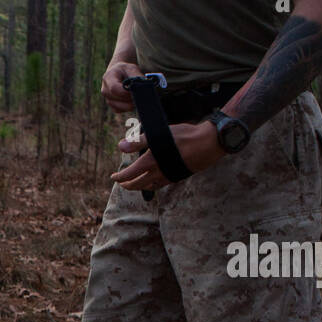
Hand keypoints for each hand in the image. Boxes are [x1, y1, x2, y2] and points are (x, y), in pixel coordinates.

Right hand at [101, 61, 142, 112]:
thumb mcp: (131, 68)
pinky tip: (132, 100)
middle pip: (118, 100)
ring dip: (131, 104)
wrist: (118, 73)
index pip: (114, 89)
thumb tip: (145, 85)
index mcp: (108, 78)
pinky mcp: (112, 106)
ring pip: (120, 107)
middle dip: (131, 99)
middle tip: (141, 95)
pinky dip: (128, 107)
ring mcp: (108, 100)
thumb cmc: (125, 70)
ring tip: (137, 96)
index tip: (136, 91)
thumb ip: (137, 77)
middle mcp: (105, 90)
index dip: (126, 92)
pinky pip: (121, 110)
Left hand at [111, 120, 225, 191]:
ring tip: (135, 184)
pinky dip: (153, 185)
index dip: (119, 177)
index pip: (129, 174)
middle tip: (121, 183)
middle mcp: (158, 173)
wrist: (208, 143)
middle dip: (127, 185)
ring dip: (139, 187)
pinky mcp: (178, 176)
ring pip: (149, 186)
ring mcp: (169, 176)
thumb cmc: (184, 136)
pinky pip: (161, 185)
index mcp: (151, 162)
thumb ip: (138, 141)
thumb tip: (120, 147)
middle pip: (137, 184)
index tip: (113, 177)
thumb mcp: (159, 134)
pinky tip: (154, 181)